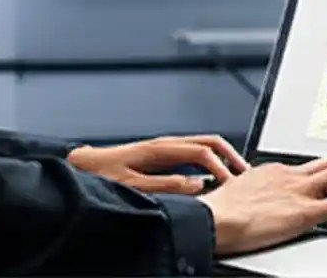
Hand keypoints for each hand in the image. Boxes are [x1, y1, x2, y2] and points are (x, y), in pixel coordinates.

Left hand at [66, 134, 249, 193]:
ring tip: (234, 175)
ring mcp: (163, 148)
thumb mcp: (133, 186)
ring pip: (203, 146)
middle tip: (245, 174)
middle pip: (209, 141)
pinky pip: (192, 154)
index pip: (203, 151)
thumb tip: (196, 185)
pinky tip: (211, 177)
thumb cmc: (100, 176)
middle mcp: (165, 144)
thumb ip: (166, 185)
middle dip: (230, 156)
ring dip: (221, 158)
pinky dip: (209, 162)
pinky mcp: (161, 155)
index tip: (230, 185)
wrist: (81, 167)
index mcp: (161, 148)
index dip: (221, 167)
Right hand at [198, 156, 326, 255]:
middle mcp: (290, 175)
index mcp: (273, 171)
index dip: (323, 172)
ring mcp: (299, 191)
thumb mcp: (238, 195)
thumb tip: (252, 204)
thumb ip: (253, 194)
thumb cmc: (218, 211)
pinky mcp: (306, 211)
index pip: (307, 166)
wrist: (214, 218)